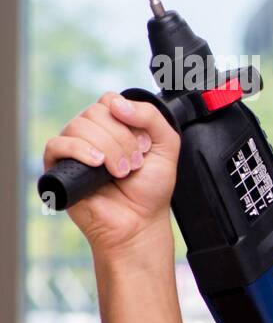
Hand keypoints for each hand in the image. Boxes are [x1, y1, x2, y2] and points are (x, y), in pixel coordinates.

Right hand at [42, 92, 179, 258]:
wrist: (139, 222)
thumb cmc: (150, 188)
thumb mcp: (166, 145)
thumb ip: (151, 117)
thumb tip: (116, 103)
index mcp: (114, 125)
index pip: (110, 100)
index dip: (128, 118)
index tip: (144, 144)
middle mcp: (91, 134)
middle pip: (95, 112)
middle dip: (122, 139)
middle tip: (134, 164)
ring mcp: (74, 149)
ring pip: (79, 126)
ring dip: (108, 149)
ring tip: (120, 172)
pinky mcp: (58, 167)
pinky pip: (57, 144)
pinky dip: (79, 150)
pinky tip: (97, 164)